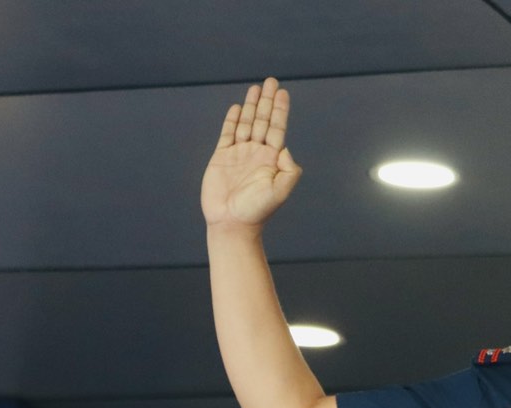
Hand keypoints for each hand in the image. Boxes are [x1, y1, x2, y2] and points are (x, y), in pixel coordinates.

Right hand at [201, 77, 302, 229]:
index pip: (277, 128)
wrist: (232, 223)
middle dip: (267, 101)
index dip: (280, 110)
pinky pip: (227, 134)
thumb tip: (285, 148)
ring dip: (251, 106)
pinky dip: (232, 121)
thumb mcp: (280, 190)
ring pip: (246, 124)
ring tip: (255, 88)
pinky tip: (237, 108)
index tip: (282, 92)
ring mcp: (238, 155)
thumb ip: (289, 170)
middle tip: (271, 81)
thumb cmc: (257, 210)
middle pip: (263, 121)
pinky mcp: (221, 158)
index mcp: (271, 159)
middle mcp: (256, 153)